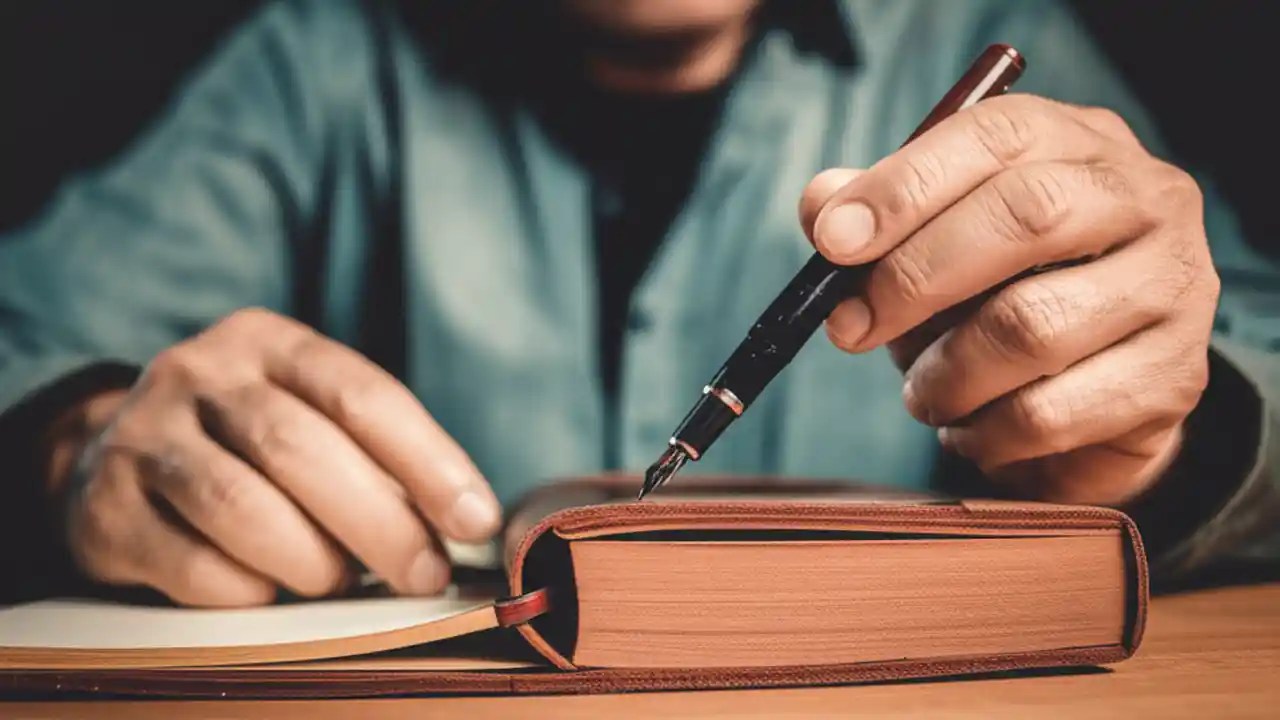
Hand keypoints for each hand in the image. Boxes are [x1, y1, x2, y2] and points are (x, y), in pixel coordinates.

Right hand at [49, 308, 499, 606]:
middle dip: (380, 523)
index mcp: (270, 343)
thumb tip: (464, 524)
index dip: (428, 460)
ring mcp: (142, 436)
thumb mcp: (309, 417)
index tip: (476, 519)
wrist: (112, 452)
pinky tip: (268, 590)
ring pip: (238, 505)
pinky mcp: (103, 508)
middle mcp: (200, 374)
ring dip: (310, 559)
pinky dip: (246, 589)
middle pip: (300, 449)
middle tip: (423, 574)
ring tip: (339, 580)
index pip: (361, 394)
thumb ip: (378, 457)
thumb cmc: (248, 443)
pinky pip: (188, 564)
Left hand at [799, 95, 1219, 506]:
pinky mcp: (1172, 380)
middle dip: (914, 277)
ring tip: (921, 393)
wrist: (1100, 389)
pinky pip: (1049, 413)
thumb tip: (821, 203)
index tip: (832, 241)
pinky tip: (970, 430)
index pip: (997, 135)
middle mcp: (1146, 199)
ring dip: (944, 374)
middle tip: (851, 327)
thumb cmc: (1003, 293)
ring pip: (1032, 326)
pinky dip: (984, 431)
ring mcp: (1172, 289)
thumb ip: (877, 216)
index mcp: (1080, 142)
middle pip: (1026, 216)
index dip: (905, 186)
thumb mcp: (936, 240)